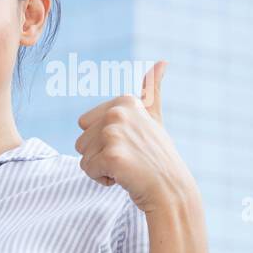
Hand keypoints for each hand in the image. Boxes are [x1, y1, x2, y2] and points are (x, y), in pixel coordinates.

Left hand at [74, 60, 196, 212]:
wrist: (171, 190)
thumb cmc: (158, 157)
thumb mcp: (154, 119)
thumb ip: (152, 91)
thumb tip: (162, 61)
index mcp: (124, 101)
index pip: (85, 124)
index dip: (103, 140)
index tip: (129, 144)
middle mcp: (118, 112)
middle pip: (81, 140)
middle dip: (99, 155)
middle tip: (129, 159)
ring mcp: (114, 133)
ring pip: (83, 156)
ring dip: (101, 168)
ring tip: (127, 168)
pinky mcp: (111, 155)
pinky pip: (88, 170)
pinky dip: (103, 179)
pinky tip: (125, 177)